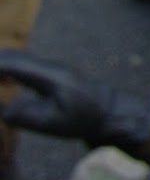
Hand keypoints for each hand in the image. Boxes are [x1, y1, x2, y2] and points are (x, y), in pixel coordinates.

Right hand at [0, 50, 149, 151]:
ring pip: (13, 58)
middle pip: (9, 57)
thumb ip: (26, 116)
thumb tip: (2, 110)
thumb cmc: (83, 119)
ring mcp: (46, 68)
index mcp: (47, 75)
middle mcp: (45, 66)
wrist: (109, 110)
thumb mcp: (53, 123)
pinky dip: (2, 67)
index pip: (10, 65)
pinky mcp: (46, 73)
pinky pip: (18, 65)